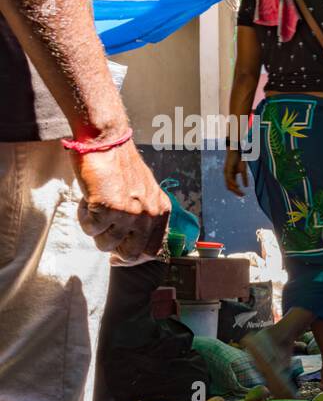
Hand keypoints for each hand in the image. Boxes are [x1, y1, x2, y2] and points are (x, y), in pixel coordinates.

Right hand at [72, 140, 169, 263]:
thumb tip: (130, 248)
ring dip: (95, 230)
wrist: (107, 142)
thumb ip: (143, 217)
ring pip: (106, 243)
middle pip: (130, 254)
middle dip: (112, 248)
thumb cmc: (121, 167)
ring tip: (94, 208)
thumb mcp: (145, 193)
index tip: (119, 258)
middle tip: (102, 233)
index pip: (153, 250)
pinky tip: (87, 200)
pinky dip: (83, 217)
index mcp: (161, 212)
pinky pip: (90, 229)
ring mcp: (129, 214)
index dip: (134, 258)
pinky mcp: (107, 209)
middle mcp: (148, 215)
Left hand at [224, 147, 248, 196]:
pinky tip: (238, 186)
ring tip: (241, 192)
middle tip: (243, 195)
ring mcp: (226, 172)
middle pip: (229, 187)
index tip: (243, 194)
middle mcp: (227, 175)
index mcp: (231, 176)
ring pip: (228, 184)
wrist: (236, 150)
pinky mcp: (227, 169)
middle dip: (236, 192)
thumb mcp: (243, 170)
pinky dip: (234, 183)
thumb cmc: (239, 159)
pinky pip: (230, 179)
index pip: (232, 186)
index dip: (237, 191)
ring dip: (235, 189)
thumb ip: (244, 178)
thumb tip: (246, 186)